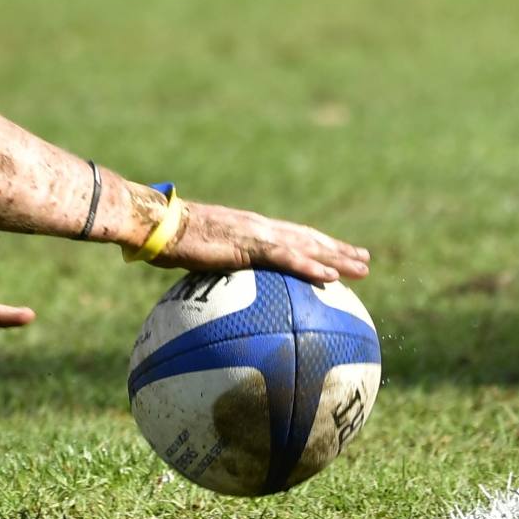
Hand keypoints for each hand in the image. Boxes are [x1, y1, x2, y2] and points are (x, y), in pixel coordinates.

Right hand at [156, 201, 371, 283]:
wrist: (155, 224)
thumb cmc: (165, 239)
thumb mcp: (193, 256)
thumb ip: (208, 268)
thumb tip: (209, 294)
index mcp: (247, 228)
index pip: (289, 236)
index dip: (316, 244)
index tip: (337, 253)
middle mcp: (258, 226)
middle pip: (307, 238)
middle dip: (338, 249)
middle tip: (364, 260)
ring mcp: (255, 233)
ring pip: (306, 246)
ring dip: (336, 257)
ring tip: (362, 268)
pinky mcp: (247, 244)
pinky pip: (286, 259)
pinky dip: (310, 267)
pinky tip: (330, 277)